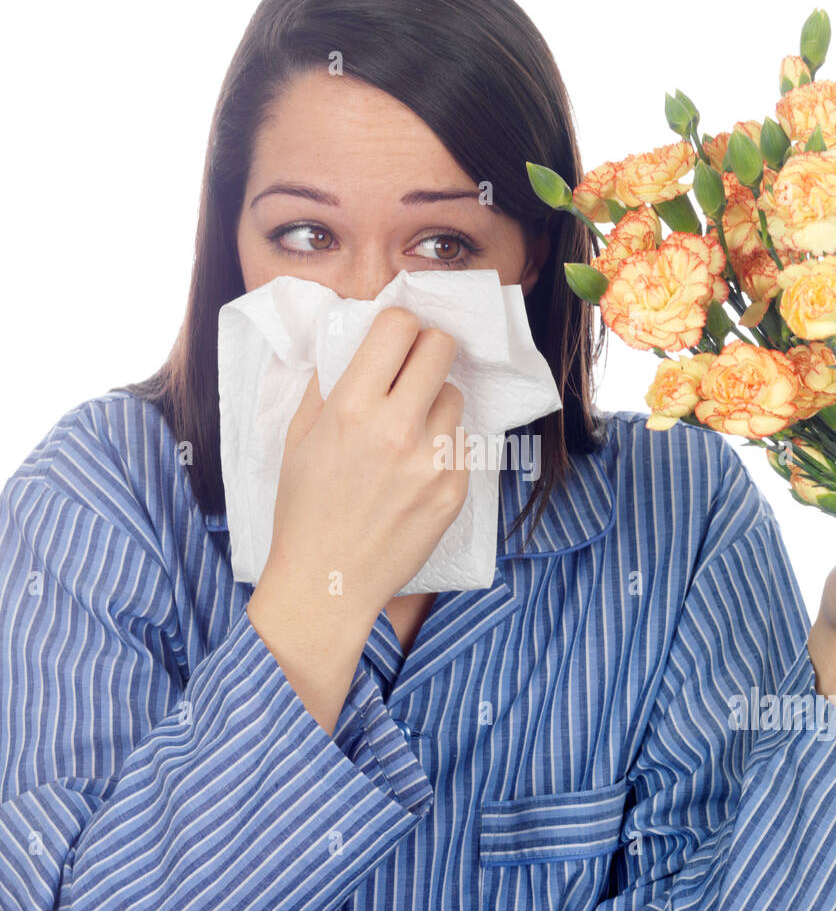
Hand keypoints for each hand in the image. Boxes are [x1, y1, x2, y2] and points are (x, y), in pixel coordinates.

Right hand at [256, 305, 469, 624]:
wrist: (327, 584)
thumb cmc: (304, 510)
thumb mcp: (298, 437)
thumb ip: (328, 382)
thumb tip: (355, 336)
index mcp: (351, 408)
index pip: (399, 326)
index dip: (399, 326)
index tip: (395, 341)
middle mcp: (396, 429)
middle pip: (442, 348)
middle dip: (428, 351)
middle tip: (414, 370)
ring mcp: (432, 461)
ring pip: (455, 396)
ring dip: (435, 405)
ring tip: (406, 437)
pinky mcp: (455, 489)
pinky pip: (462, 443)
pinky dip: (443, 448)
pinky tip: (413, 474)